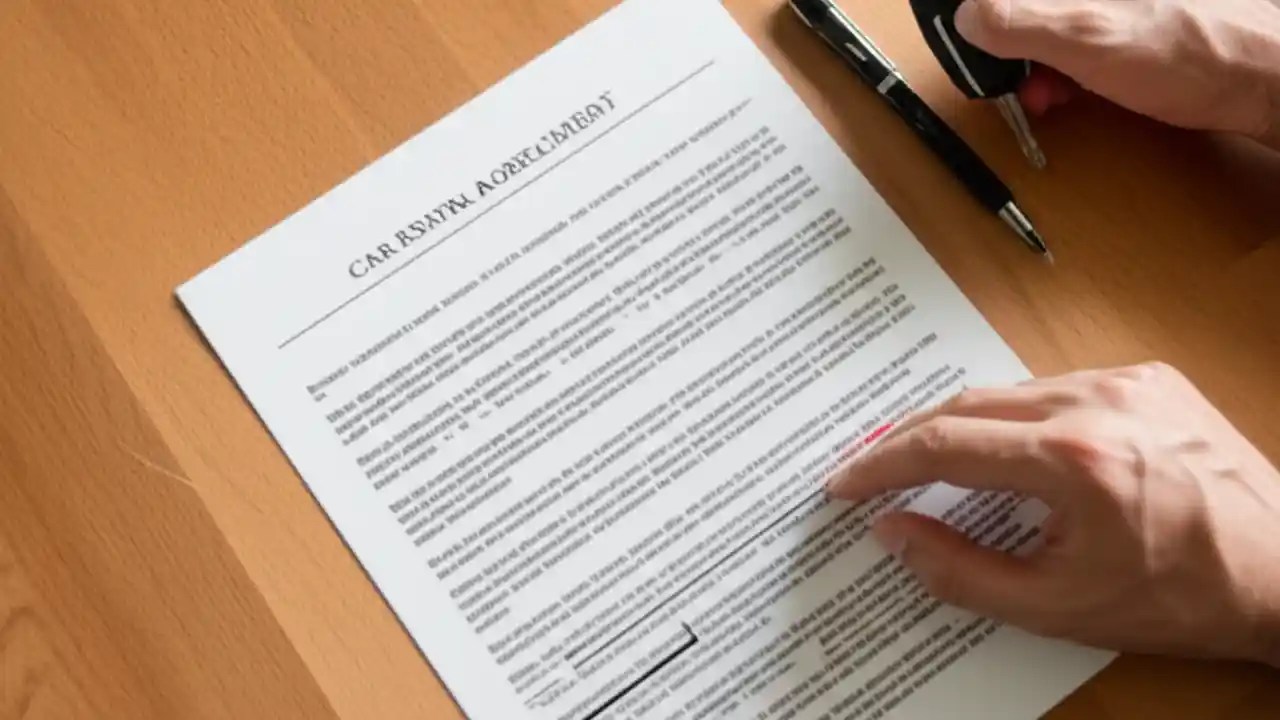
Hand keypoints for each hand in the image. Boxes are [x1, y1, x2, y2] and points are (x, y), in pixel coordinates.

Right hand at [827, 362, 1279, 665]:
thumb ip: (959, 570)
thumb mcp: (1058, 606)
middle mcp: (1096, 400)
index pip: (943, 444)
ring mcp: (1126, 381)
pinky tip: (1004, 445)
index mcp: (1072, 458)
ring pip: (1008, 389)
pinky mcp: (1150, 377)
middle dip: (907, 438)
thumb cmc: (1183, 597)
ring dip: (960, 423)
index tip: (843, 483)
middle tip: (868, 471)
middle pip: (966, 404)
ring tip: (925, 459)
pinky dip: (1015, 413)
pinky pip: (1056, 384)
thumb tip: (893, 532)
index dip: (880, 464)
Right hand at [952, 0, 1279, 148]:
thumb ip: (1018, 20)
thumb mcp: (1086, 36)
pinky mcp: (1134, 20)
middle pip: (1028, 9)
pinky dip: (1066, 64)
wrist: (1265, 76)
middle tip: (1011, 80)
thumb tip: (966, 17)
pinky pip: (1080, 37)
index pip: (1003, 1)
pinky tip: (1071, 91)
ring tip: (1045, 94)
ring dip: (1036, 59)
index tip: (975, 46)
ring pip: (1055, 24)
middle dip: (1011, 43)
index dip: (986, 18)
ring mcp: (1117, 5)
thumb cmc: (1191, 50)